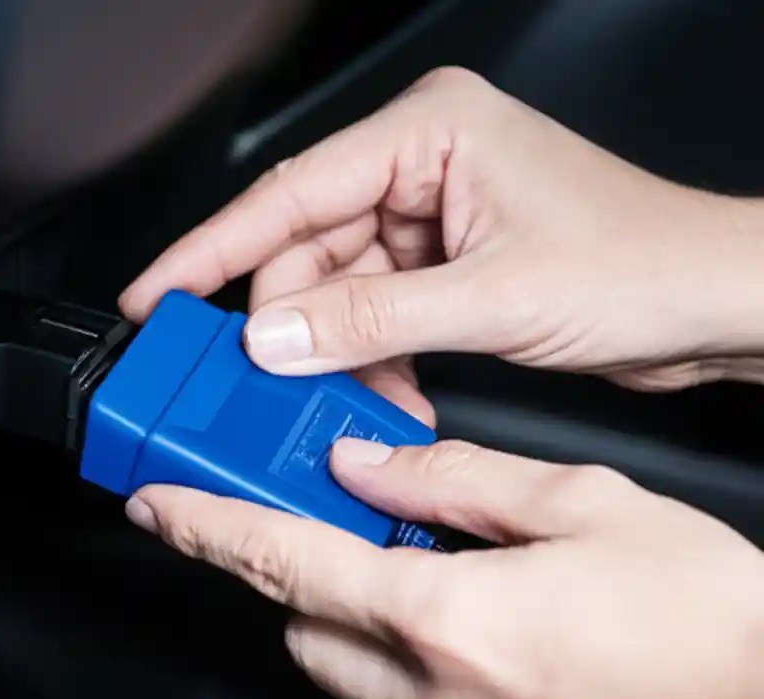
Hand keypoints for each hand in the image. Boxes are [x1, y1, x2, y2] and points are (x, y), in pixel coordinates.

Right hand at [120, 67, 763, 421]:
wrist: (713, 300)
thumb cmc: (640, 264)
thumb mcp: (490, 300)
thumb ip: (369, 321)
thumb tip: (274, 341)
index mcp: (428, 131)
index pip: (290, 192)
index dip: (213, 250)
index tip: (157, 296)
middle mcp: (419, 161)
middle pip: (304, 245)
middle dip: (283, 322)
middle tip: (245, 380)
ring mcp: (428, 210)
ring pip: (332, 286)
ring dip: (329, 352)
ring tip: (332, 401)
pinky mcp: (439, 255)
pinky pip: (368, 307)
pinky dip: (364, 355)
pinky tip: (377, 390)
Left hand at [124, 439, 763, 698]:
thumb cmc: (707, 618)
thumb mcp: (582, 505)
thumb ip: (451, 479)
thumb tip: (365, 463)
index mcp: (448, 620)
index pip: (285, 561)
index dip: (206, 526)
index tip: (156, 503)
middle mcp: (432, 698)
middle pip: (302, 622)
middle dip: (310, 567)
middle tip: (353, 520)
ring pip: (341, 670)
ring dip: (353, 616)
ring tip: (429, 575)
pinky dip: (396, 661)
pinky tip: (461, 627)